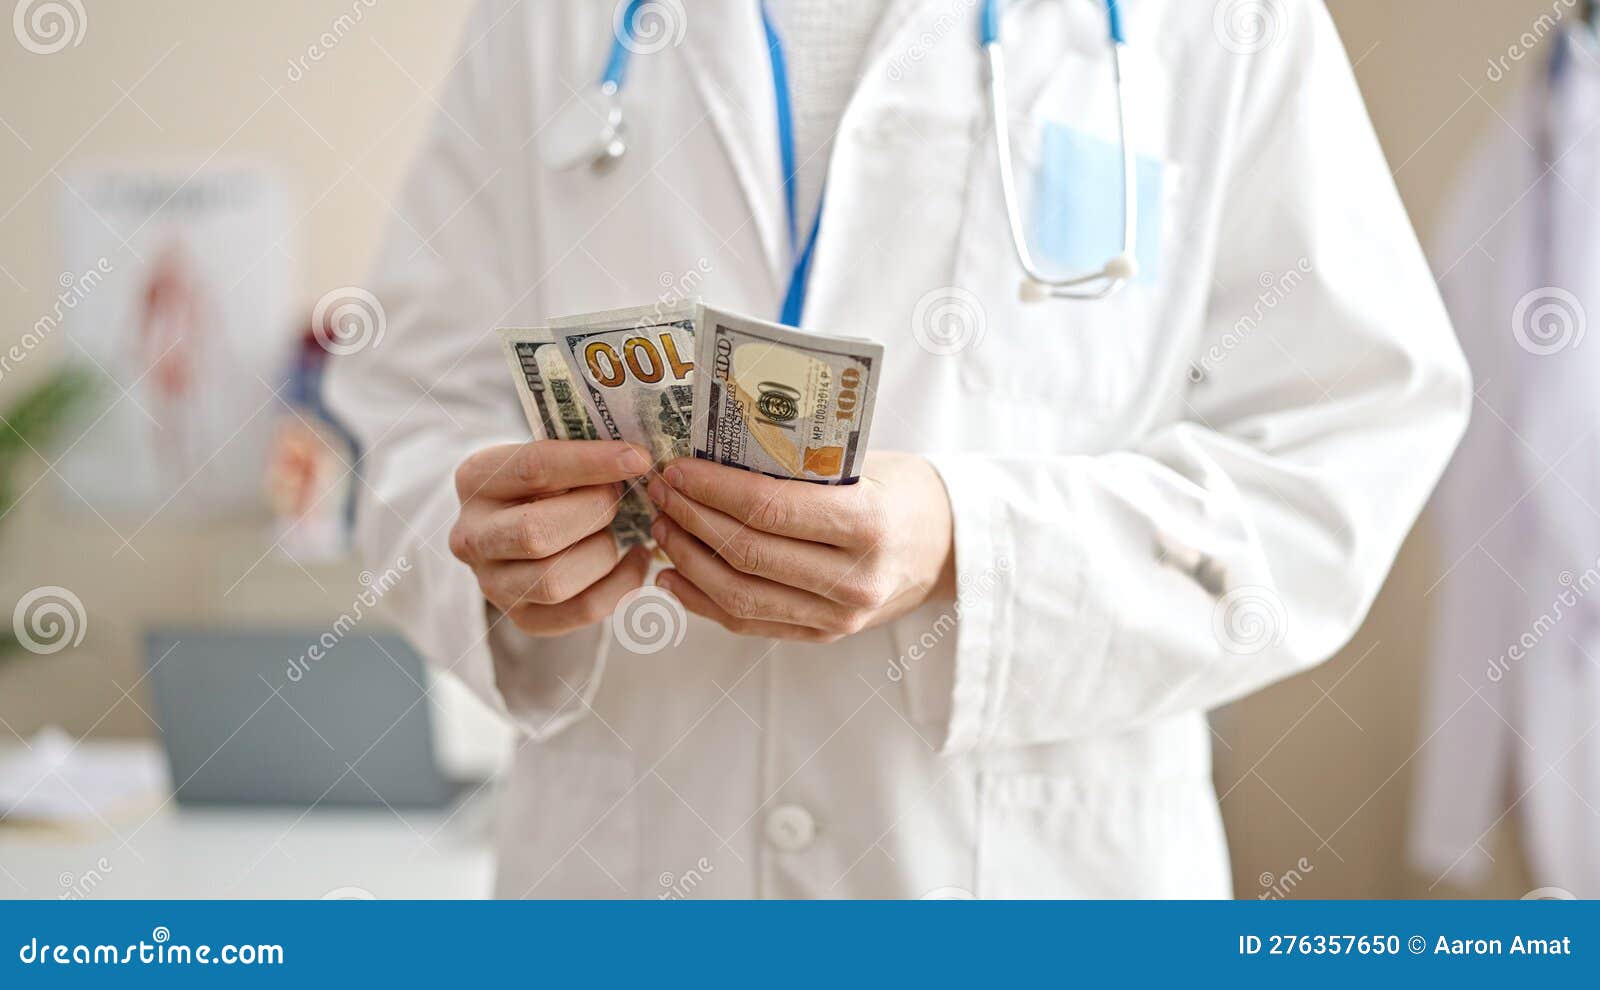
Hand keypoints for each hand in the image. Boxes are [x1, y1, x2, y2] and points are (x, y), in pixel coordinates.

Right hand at [449, 440, 652, 635]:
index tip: (638, 458)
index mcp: (475, 479)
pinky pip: (582, 610)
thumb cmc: (545, 482)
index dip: (591, 463)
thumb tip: (635, 460)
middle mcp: (472, 536)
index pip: (532, 468)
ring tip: (616, 531)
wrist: (519, 525)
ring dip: (603, 551)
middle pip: (535, 533)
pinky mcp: (524, 618)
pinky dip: (622, 585)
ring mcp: (492, 584)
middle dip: (594, 512)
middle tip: (620, 497)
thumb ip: (578, 454)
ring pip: (556, 580)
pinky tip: (635, 559)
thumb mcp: (549, 455)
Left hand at [646, 452, 954, 642]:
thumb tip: (716, 450)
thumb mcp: (863, 464)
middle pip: (748, 553)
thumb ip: (800, 464)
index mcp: (868, 526)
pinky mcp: (822, 635)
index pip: (771, 510)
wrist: (947, 547)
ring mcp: (838, 616)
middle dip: (692, 519)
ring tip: (662, 526)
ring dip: (688, 559)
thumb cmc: (900, 492)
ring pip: (740, 596)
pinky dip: (702, 600)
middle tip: (661, 491)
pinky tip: (673, 573)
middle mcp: (854, 580)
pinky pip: (748, 622)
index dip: (714, 490)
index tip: (678, 469)